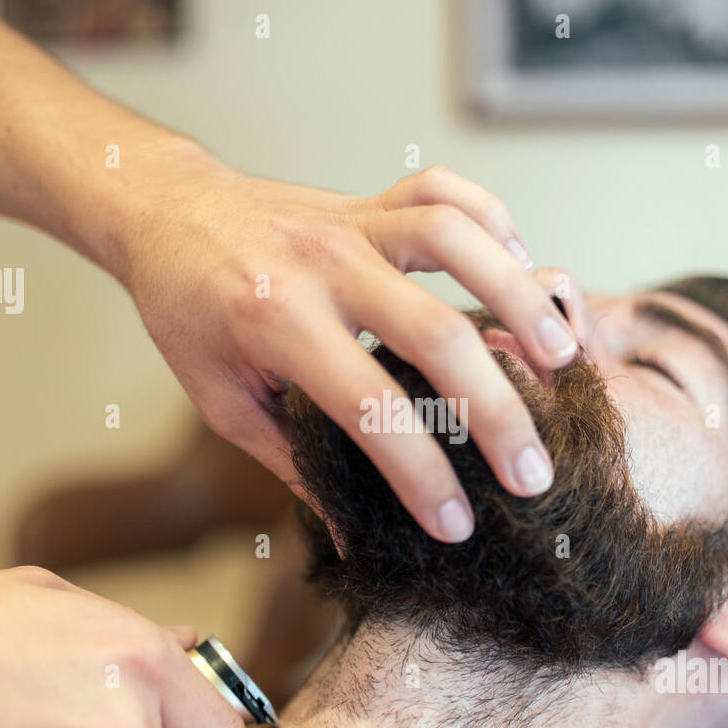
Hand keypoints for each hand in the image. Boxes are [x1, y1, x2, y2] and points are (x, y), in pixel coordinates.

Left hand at [123, 157, 577, 541]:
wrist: (166, 212)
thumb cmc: (191, 314)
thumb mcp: (224, 400)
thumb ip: (293, 461)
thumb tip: (354, 536)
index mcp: (276, 324)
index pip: (369, 409)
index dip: (420, 476)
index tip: (456, 526)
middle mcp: (323, 265)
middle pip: (435, 334)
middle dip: (496, 414)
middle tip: (533, 474)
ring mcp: (351, 221)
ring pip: (456, 241)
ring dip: (519, 299)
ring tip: (561, 359)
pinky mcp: (370, 197)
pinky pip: (445, 191)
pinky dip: (494, 220)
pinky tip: (523, 265)